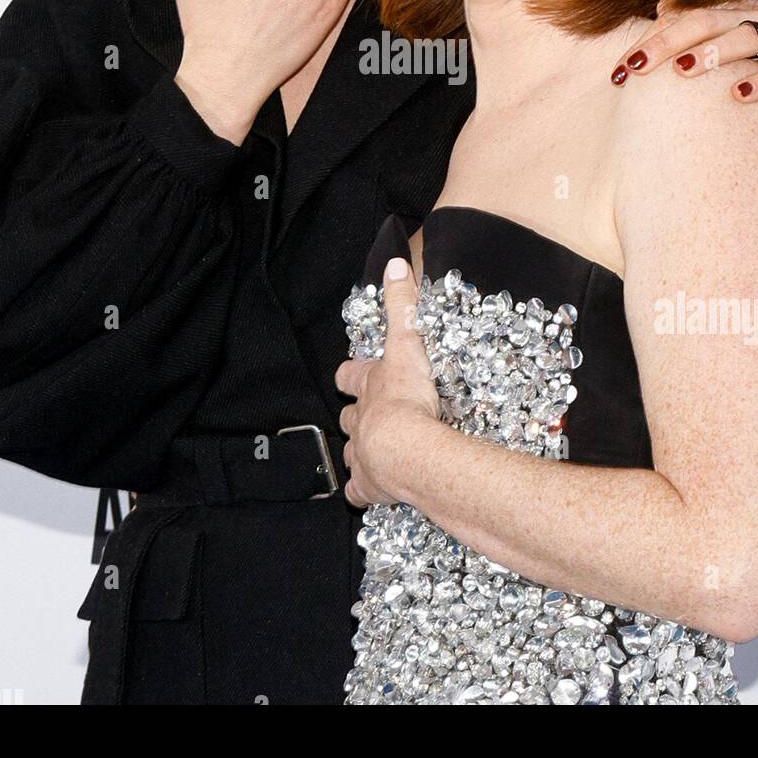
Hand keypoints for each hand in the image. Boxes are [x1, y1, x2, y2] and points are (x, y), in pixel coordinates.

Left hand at [334, 257, 441, 507]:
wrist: (408, 449)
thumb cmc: (408, 397)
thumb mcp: (407, 341)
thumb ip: (402, 304)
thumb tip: (396, 264)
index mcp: (369, 386)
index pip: (351, 374)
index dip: (350, 374)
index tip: (350, 374)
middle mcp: (360, 419)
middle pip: (350, 415)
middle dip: (356, 415)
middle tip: (367, 416)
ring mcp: (362, 454)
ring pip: (352, 451)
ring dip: (359, 450)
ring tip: (370, 452)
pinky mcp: (369, 485)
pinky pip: (358, 491)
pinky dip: (362, 492)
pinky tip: (367, 494)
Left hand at [610, 0, 757, 140]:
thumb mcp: (725, 38)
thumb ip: (692, 25)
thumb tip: (659, 6)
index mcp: (726, 10)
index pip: (681, 17)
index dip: (650, 38)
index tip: (621, 68)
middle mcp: (749, 18)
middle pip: (703, 22)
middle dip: (667, 42)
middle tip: (637, 65)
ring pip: (742, 39)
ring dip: (712, 53)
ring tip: (683, 70)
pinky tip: (739, 95)